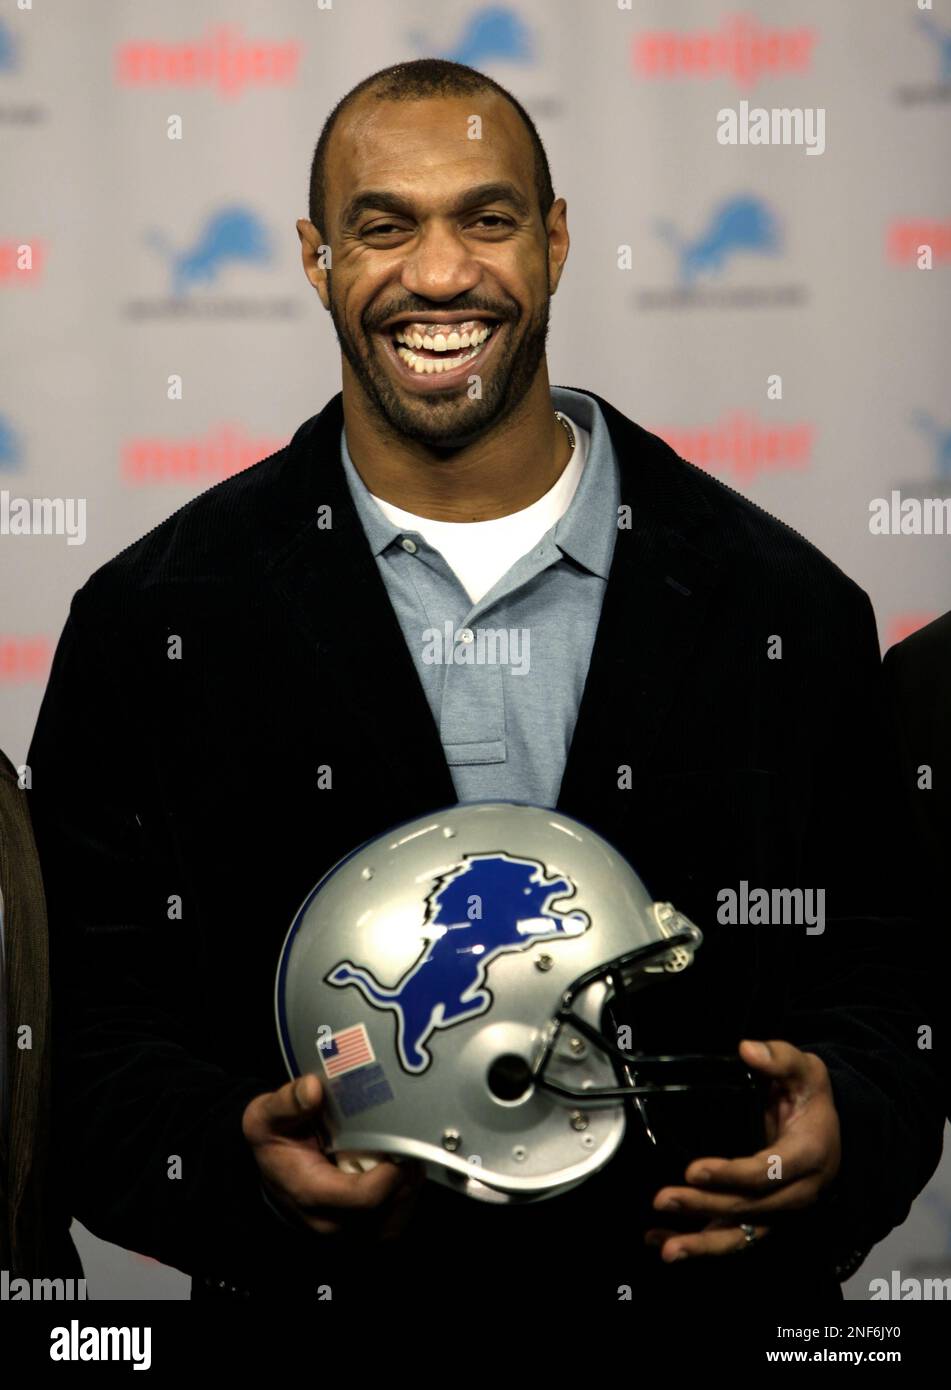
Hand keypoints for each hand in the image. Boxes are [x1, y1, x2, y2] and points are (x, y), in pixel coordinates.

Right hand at [242, 1073, 423, 1239]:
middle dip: (404, 1176)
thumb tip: (313, 1089)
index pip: (363, 1197)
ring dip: (408, 1188)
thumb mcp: (266, 1116)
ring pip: (395, 1221)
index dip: (390, 1174)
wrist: (271, 1168)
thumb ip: (287, 1102)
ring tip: (407, 1155)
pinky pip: (393, 1223)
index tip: (398, 1143)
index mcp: (310, 1193)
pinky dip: (404, 1198)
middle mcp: (329, 1221)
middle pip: (386, 1210)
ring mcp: (345, 1230)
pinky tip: (401, 1170)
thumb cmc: (273, 1140)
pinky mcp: (357, 1230)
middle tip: (408, 1143)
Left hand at [645, 1038, 841, 1260]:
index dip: (731, 1175)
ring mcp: (780, 1210)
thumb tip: (748, 1050)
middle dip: (705, 1206)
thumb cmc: (810, 1098)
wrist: (826, 1128)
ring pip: (742, 1235)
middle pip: (750, 1207)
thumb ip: (778, 1057)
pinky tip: (664, 1244)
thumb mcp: (804, 1069)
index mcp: (808, 1154)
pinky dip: (700, 1244)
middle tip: (665, 1198)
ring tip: (665, 1247)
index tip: (694, 1170)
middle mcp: (797, 1191)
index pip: (768, 1172)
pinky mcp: (764, 1219)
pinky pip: (733, 1238)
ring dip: (702, 1243)